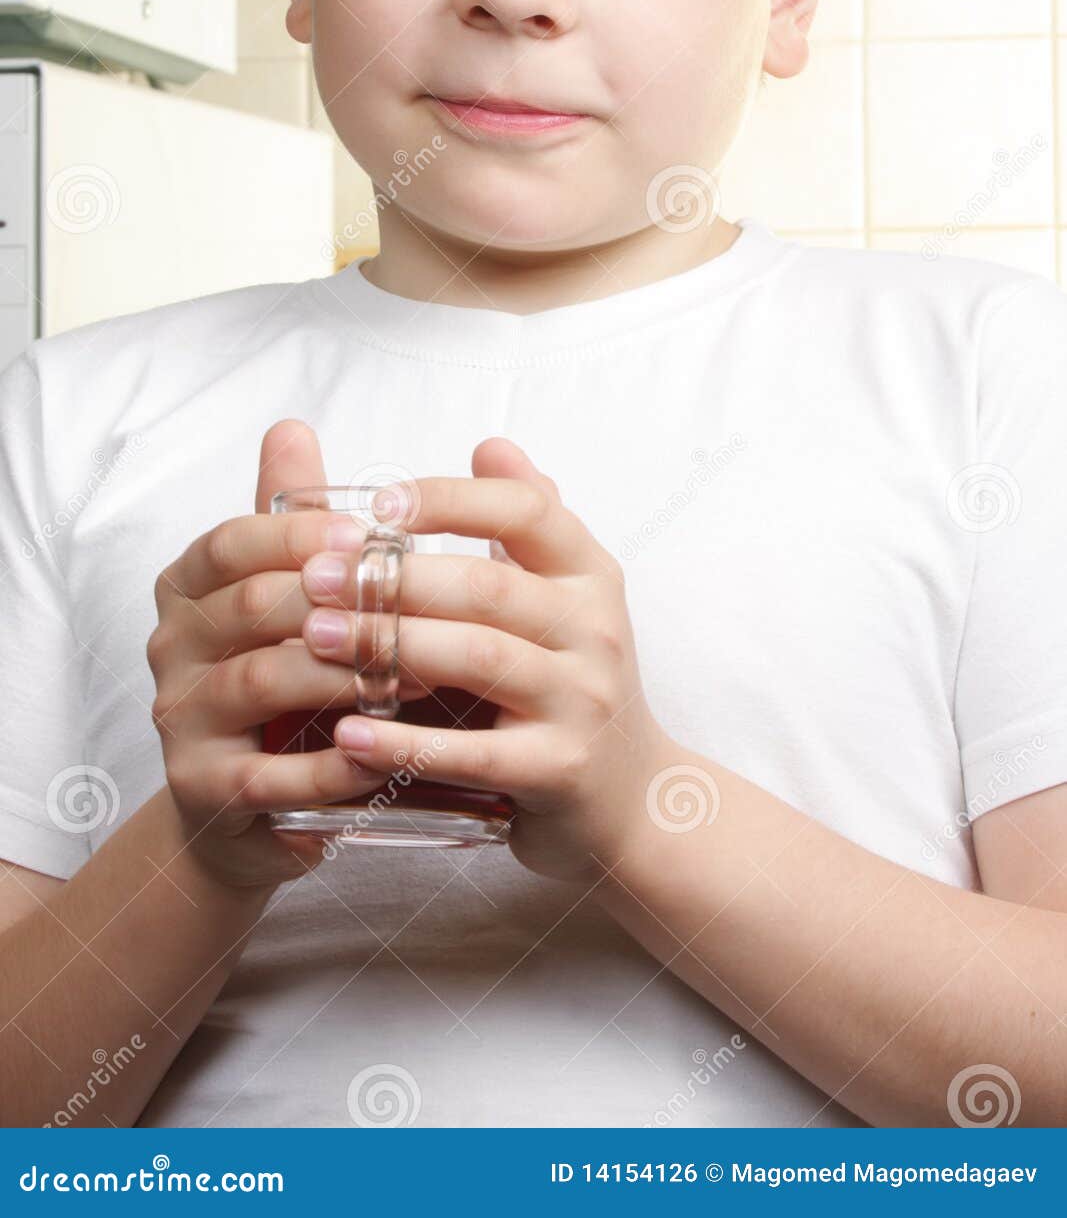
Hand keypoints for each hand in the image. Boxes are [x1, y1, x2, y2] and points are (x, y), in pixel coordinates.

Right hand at [147, 419, 396, 887]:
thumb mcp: (293, 594)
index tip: (368, 534)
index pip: (230, 542)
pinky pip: (268, 773)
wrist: (253, 804)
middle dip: (338, 601)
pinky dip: (329, 762)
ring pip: (260, 681)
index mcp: (189, 588)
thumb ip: (295, 520)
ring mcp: (181, 720)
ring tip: (417, 674)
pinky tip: (382, 752)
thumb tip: (290, 426)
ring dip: (344, 675)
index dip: (296, 533)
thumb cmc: (291, 680)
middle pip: (250, 606)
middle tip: (417, 604)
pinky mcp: (202, 789)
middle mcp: (171, 647)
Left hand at [300, 437, 671, 882]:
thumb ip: (527, 523)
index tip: (378, 503)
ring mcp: (583, 700)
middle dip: (392, 577)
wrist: (632, 798)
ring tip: (313, 637)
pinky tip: (347, 733)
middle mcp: (595, 629)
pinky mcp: (560, 769)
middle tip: (312, 575)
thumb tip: (490, 445)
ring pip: (477, 659)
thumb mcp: (567, 595)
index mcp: (589, 574)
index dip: (451, 499)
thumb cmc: (574, 683)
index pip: (526, 511)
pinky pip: (473, 753)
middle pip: (487, 585)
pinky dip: (405, 744)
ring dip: (387, 646)